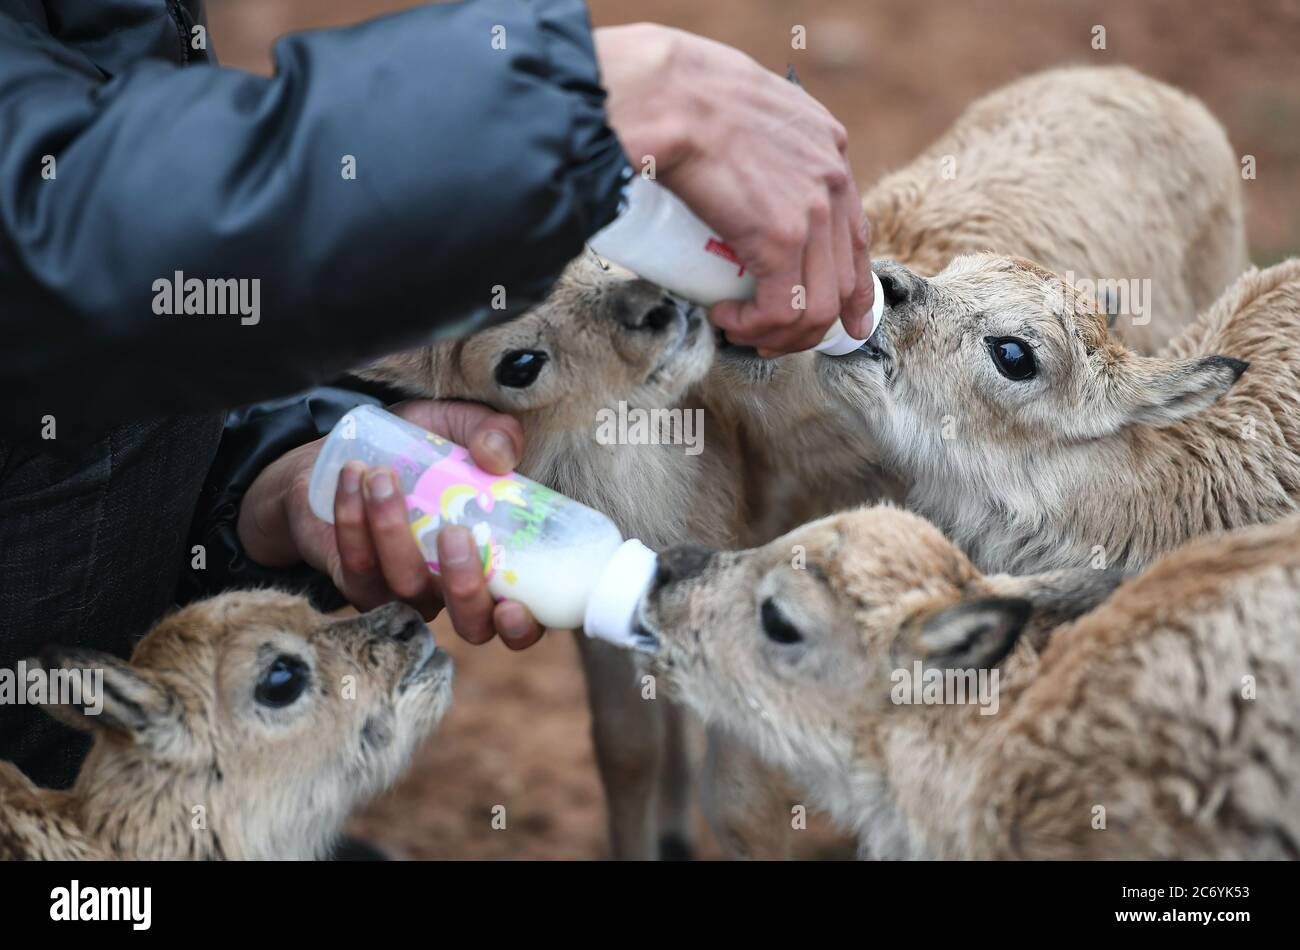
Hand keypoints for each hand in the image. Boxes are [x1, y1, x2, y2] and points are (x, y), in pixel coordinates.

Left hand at [237, 400, 544, 649]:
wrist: (349, 453)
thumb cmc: (422, 449)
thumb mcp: (463, 428)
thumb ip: (493, 433)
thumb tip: (497, 455)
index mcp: (494, 564)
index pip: (519, 620)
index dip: (522, 628)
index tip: (513, 606)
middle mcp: (454, 591)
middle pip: (471, 625)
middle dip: (464, 589)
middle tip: (454, 534)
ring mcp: (405, 593)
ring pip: (407, 588)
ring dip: (394, 532)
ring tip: (382, 477)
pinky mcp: (358, 583)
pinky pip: (358, 565)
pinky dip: (352, 520)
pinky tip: (353, 478)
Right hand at [595, 24, 873, 355]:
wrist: (668, 96)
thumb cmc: (684, 93)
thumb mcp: (749, 105)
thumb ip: (759, 138)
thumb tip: (738, 172)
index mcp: (829, 149)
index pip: (856, 238)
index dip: (851, 291)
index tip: (845, 322)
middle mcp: (834, 181)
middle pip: (842, 283)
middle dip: (806, 327)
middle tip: (765, 337)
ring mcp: (813, 212)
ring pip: (817, 308)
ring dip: (778, 334)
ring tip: (739, 329)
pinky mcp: (781, 238)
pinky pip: (782, 310)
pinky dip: (754, 327)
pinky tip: (726, 318)